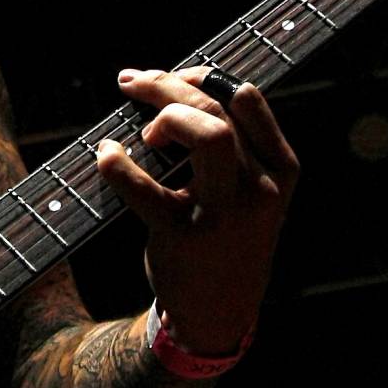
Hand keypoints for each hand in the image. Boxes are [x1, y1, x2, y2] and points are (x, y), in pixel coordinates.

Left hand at [96, 68, 298, 354]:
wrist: (218, 313)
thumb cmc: (226, 239)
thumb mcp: (251, 192)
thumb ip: (234, 146)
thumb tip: (174, 87)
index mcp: (282, 169)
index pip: (245, 97)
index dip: (202, 75)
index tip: (173, 76)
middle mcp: (261, 188)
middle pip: (220, 109)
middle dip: (170, 86)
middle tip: (134, 86)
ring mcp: (224, 214)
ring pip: (208, 134)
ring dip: (165, 115)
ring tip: (145, 133)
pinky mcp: (182, 237)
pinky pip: (143, 187)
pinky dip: (116, 164)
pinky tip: (106, 155)